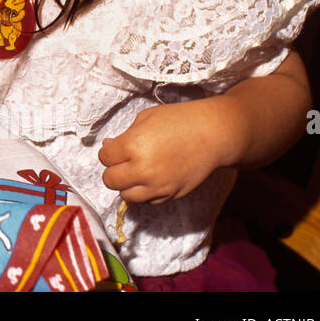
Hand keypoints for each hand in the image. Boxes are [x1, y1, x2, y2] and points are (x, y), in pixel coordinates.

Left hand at [98, 99, 235, 204]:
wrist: (214, 135)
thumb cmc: (180, 120)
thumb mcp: (146, 119)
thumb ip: (123, 136)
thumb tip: (107, 147)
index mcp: (133, 146)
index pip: (105, 158)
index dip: (109, 152)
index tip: (116, 148)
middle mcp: (142, 169)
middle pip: (110, 180)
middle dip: (113, 170)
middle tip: (124, 162)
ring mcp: (157, 186)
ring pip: (126, 196)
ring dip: (127, 185)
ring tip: (136, 172)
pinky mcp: (171, 195)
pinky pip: (147, 201)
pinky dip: (145, 192)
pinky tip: (152, 179)